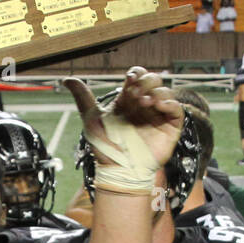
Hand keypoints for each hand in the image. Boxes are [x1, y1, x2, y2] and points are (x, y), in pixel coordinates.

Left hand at [64, 68, 181, 194]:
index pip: (138, 77)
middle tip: (134, 93)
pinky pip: (177, 109)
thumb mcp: (91, 118)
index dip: (136, 74)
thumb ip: (82, 97)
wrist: (117, 169)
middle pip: (153, 80)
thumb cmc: (105, 146)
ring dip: (156, 91)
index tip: (128, 79)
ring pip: (165, 91)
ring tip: (144, 101)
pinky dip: (170, 103)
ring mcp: (158, 115)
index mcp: (128, 100)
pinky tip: (158, 105)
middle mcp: (144, 105)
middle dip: (145, 81)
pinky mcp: (170, 127)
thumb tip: (66, 80)